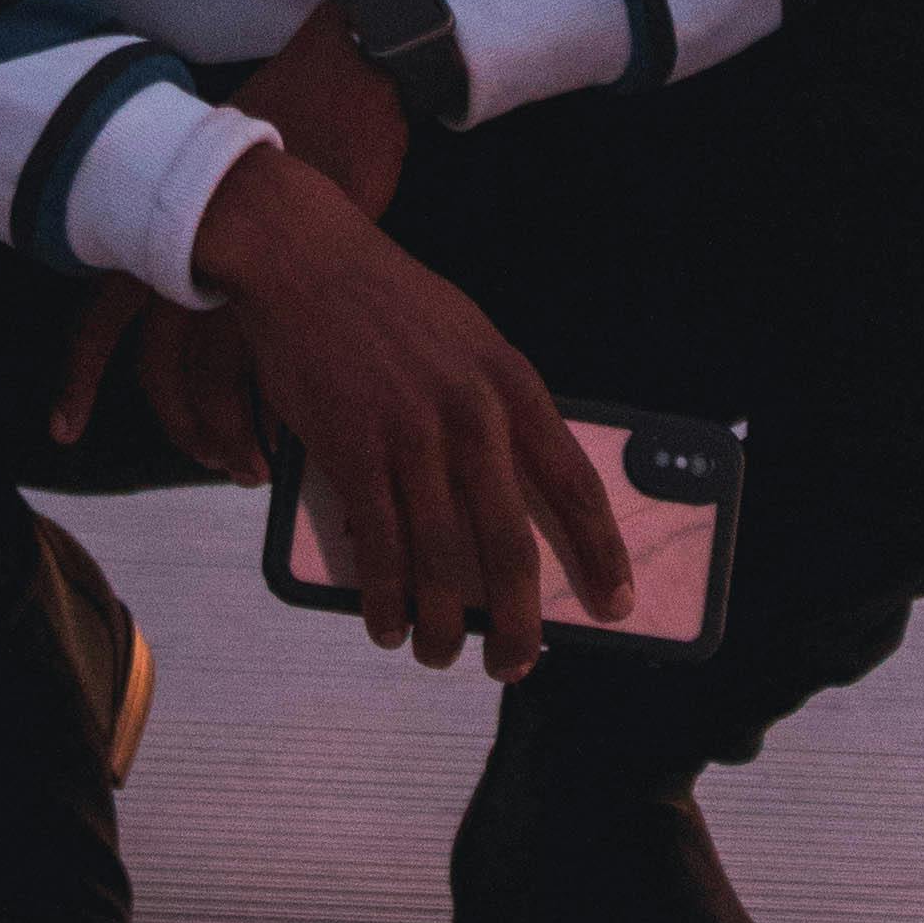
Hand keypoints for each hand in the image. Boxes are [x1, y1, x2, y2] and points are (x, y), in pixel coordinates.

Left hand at [37, 7, 397, 464]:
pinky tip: (280, 440)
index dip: (81, 377)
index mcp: (159, 231)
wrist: (343, 84)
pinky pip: (265, 378)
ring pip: (209, 384)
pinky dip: (266, 418)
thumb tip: (205, 296)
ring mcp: (239, 276)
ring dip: (220, 435)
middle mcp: (185, 257)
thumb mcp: (224, 188)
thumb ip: (205, 248)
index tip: (63, 430)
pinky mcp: (291, 288)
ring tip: (243, 465)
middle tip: (201, 463)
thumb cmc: (293, 131)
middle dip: (169, 426)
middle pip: (156, 368)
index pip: (104, 320)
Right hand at [188, 146, 629, 681]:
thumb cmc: (390, 303)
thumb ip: (496, 407)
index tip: (616, 605)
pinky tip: (388, 624)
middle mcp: (472, 415)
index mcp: (513, 385)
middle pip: (510, 543)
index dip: (601, 554)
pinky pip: (380, 547)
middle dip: (521, 621)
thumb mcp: (471, 338)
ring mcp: (412, 435)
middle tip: (518, 664)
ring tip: (438, 655)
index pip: (575, 485)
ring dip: (442, 625)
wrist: (307, 258)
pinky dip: (386, 599)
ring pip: (442, 560)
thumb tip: (514, 491)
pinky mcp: (355, 450)